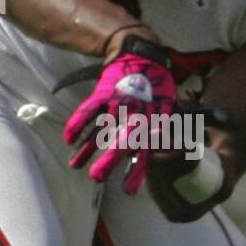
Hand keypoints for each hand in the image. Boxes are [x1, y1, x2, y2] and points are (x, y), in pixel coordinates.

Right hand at [62, 41, 177, 195]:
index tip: (128, 191)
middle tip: (96, 178)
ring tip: (75, 165)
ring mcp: (119, 101)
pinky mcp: (104, 91)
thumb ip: (171, 129)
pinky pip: (89, 109)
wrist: (141, 54)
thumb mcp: (170, 106)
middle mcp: (137, 113)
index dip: (137, 170)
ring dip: (87, 147)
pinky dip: (78, 122)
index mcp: (154, 120)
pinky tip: (68, 138)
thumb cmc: (157, 87)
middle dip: (109, 160)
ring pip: (101, 128)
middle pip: (122, 140)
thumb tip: (176, 149)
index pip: (146, 149)